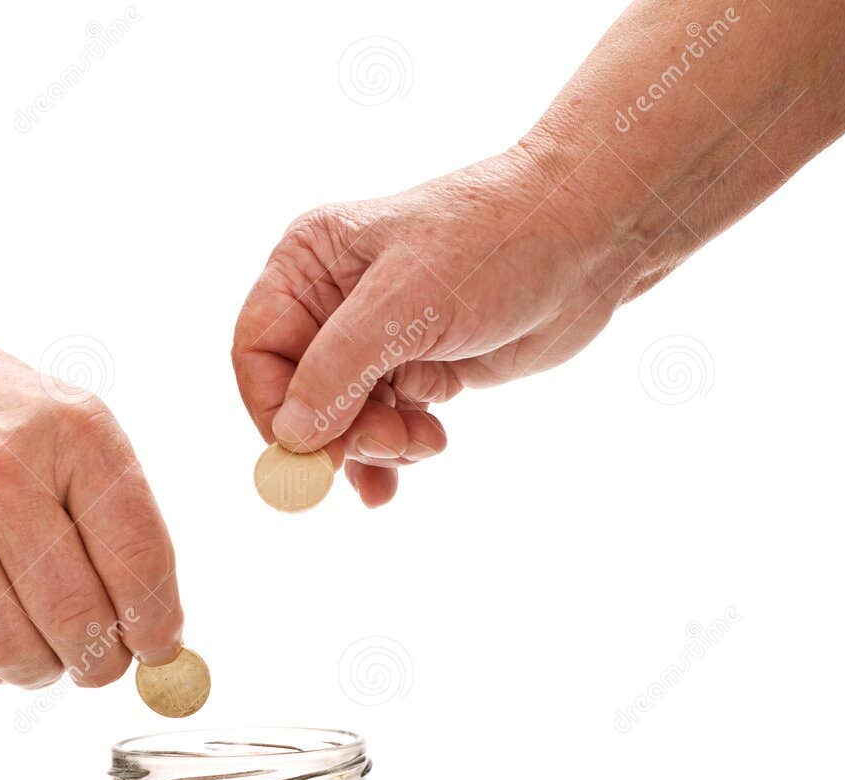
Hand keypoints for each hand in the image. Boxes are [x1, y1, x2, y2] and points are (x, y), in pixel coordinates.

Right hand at [0, 315, 180, 689]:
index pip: (137, 557)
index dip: (156, 622)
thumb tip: (158, 642)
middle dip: (101, 661)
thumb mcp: (74, 431)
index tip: (156, 647)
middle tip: (100, 664)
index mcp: (71, 435)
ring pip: (13, 651)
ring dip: (42, 670)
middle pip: (75, 616)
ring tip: (43, 651)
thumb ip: (122, 524)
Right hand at [232, 148, 622, 506]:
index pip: (257, 352)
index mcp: (309, 263)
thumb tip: (291, 437)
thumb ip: (339, 369)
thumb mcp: (407, 301)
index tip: (311, 452)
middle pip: (298, 397)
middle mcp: (332, 303)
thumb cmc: (497, 243)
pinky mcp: (416, 371)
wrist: (588, 239)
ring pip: (340, 422)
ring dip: (373, 448)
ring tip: (422, 444)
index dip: (274, 409)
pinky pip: (379, 430)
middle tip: (388, 444)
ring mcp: (375, 341)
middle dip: (337, 434)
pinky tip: (404, 474)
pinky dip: (390, 458)